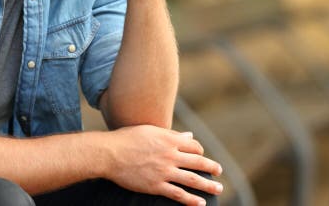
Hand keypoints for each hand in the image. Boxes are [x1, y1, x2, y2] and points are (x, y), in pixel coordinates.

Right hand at [103, 125, 222, 205]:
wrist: (110, 153)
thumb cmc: (127, 138)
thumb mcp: (151, 131)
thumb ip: (171, 134)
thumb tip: (189, 136)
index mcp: (169, 140)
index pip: (193, 146)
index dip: (199, 151)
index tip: (200, 155)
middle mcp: (170, 155)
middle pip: (198, 162)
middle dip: (211, 168)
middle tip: (219, 171)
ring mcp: (164, 172)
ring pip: (192, 179)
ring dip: (207, 185)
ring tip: (218, 189)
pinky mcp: (156, 186)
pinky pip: (178, 194)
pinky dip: (191, 200)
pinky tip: (200, 203)